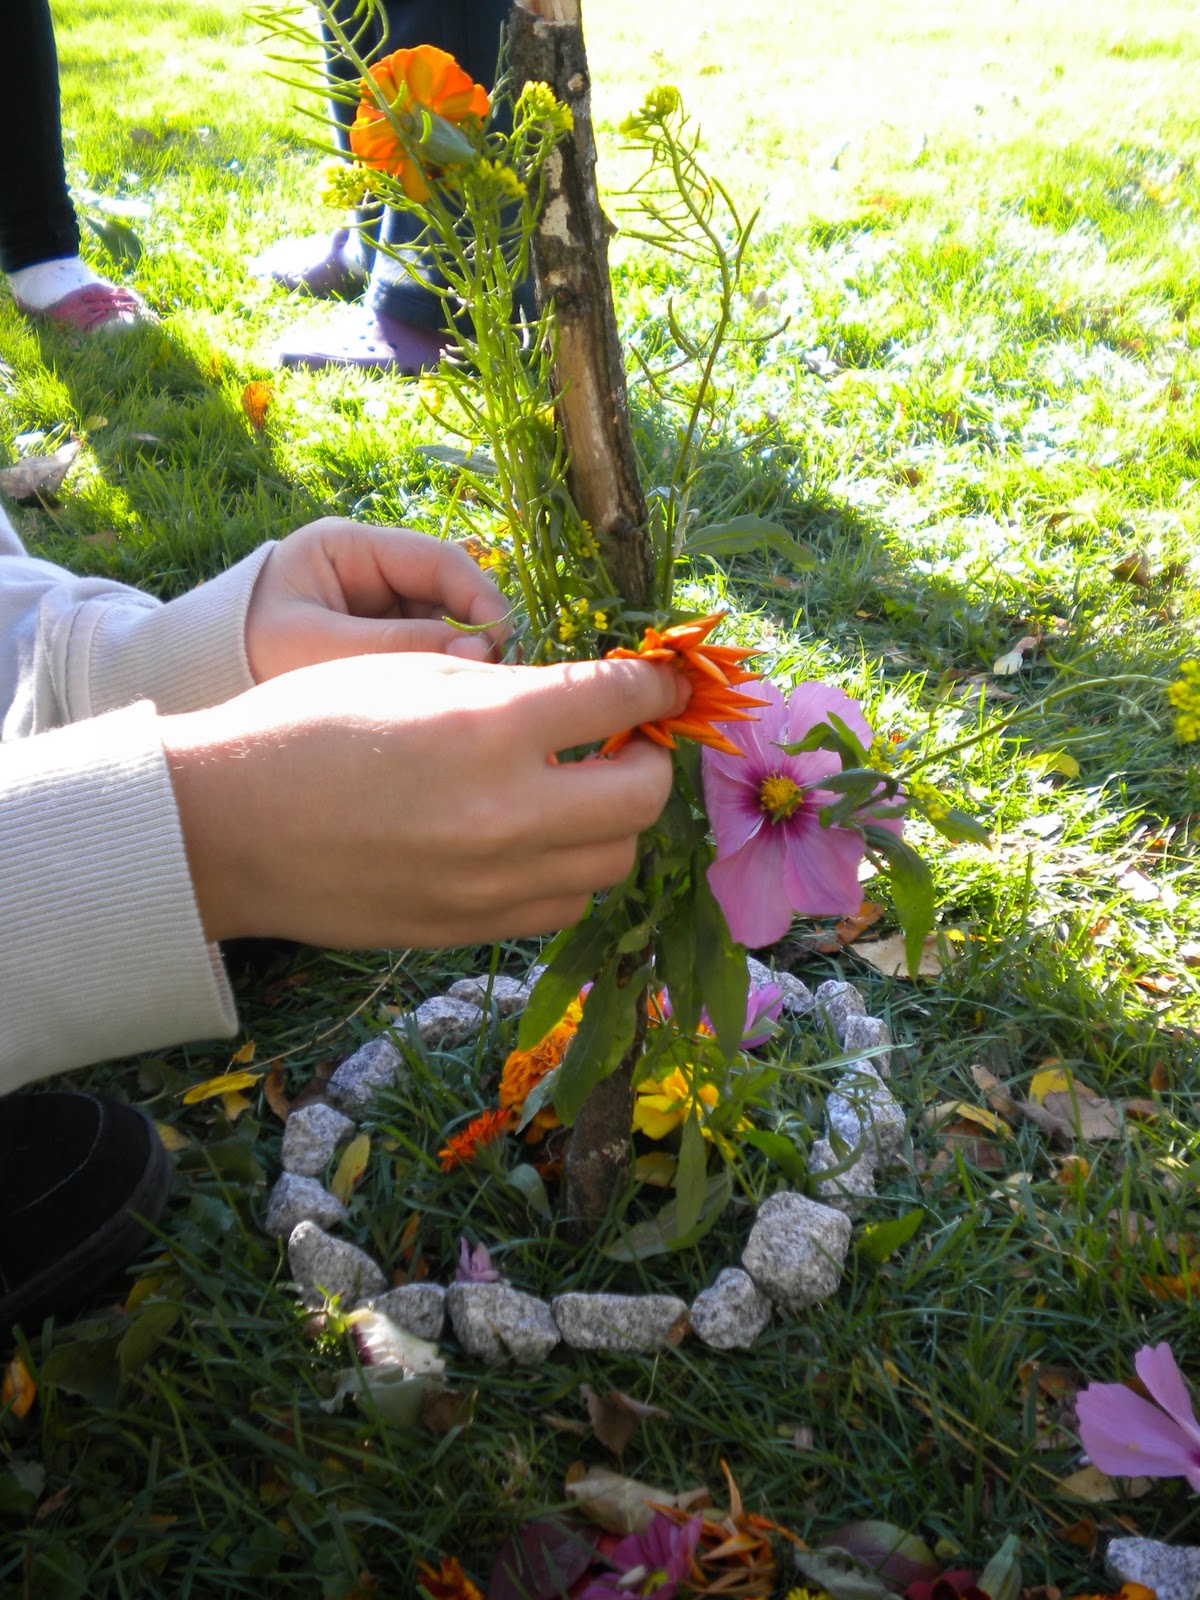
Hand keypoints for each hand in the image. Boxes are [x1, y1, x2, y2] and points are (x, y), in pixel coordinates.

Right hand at [162, 652, 688, 948]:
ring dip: (612, 822)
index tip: (668, 687)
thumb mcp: (412, 673)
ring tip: (576, 795)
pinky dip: (569, 873)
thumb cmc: (308, 727)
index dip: (660, 689)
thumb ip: (512, 688)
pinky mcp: (474, 929)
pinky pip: (565, 907)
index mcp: (491, 726)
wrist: (229, 828)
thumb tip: (591, 700)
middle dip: (648, 760)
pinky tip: (537, 845)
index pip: (622, 701)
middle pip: (643, 794)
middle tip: (622, 744)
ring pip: (615, 860)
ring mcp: (494, 882)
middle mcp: (509, 811)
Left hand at [244, 517, 509, 680]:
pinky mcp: (376, 639)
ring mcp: (376, 605)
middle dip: (469, 635)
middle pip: (447, 594)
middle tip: (484, 682)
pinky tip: (432, 701)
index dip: (479, 598)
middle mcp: (371, 569)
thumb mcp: (317, 647)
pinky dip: (432, 676)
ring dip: (451, 660)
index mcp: (350, 547)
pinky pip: (421, 652)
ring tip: (449, 697)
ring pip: (441, 628)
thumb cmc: (245, 651)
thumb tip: (481, 652)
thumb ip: (396, 646)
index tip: (502, 643)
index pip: (438, 560)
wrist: (197, 679)